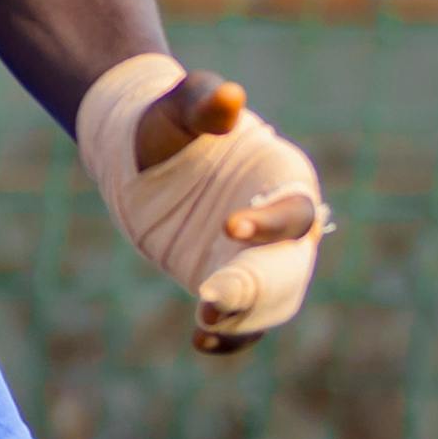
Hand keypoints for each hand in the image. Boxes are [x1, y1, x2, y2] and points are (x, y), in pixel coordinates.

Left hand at [81, 64, 335, 356]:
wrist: (143, 156)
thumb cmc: (168, 122)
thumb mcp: (179, 107)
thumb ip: (204, 104)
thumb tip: (229, 96)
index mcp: (283, 177)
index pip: (294, 210)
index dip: (269, 223)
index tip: (228, 226)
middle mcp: (282, 225)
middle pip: (289, 267)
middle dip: (258, 287)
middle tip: (211, 299)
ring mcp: (258, 258)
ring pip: (271, 300)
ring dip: (245, 317)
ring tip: (204, 323)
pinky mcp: (231, 282)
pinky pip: (245, 319)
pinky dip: (232, 336)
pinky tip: (202, 341)